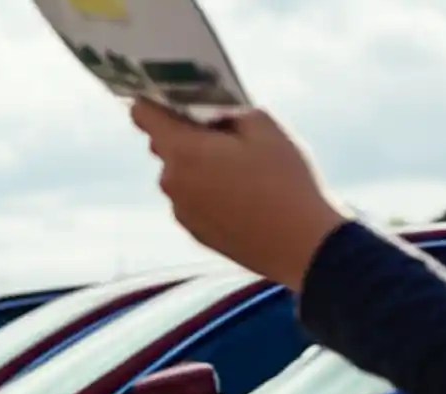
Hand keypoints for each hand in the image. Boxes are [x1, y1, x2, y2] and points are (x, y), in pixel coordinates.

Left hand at [131, 99, 347, 291]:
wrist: (302, 246)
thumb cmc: (284, 181)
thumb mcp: (264, 127)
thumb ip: (228, 112)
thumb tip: (211, 115)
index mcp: (182, 151)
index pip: (144, 115)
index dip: (151, 101)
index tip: (164, 95)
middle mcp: (171, 182)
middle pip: (165, 145)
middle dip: (187, 134)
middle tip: (224, 131)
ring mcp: (180, 210)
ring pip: (181, 175)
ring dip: (199, 166)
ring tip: (242, 169)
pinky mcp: (193, 232)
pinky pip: (192, 200)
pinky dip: (207, 192)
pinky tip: (243, 196)